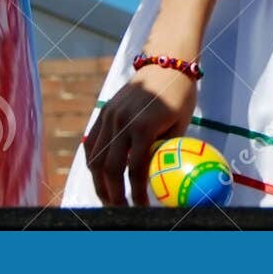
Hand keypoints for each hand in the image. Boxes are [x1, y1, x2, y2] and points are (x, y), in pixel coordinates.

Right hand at [84, 66, 197, 206]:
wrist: (165, 62)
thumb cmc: (180, 95)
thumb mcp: (180, 125)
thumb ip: (167, 151)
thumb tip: (168, 183)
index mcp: (143, 127)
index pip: (135, 171)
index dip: (137, 194)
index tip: (142, 209)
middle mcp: (121, 122)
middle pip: (110, 169)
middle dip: (114, 195)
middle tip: (122, 211)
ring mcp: (109, 116)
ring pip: (96, 159)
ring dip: (100, 183)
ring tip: (109, 199)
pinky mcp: (103, 112)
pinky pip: (92, 144)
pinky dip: (94, 163)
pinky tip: (100, 177)